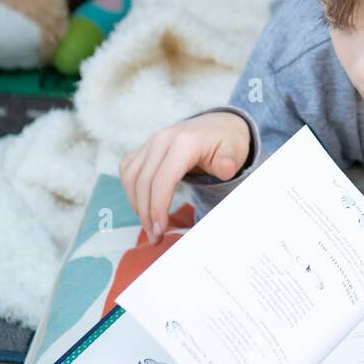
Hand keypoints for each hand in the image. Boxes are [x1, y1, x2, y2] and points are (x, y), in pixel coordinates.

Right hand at [119, 111, 250, 241]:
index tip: (161, 229)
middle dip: (146, 213)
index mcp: (185, 142)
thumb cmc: (226, 143)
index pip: (163, 179)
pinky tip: (143, 207)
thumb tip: (226, 169)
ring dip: (136, 205)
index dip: (158, 207)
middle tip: (155, 236)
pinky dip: (131, 191)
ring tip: (149, 226)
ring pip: (131, 177)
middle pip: (144, 182)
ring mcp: (151, 142)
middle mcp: (163, 139)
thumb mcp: (234, 150)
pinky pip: (128, 171)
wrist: (217, 126)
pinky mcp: (144, 148)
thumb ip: (228, 161)